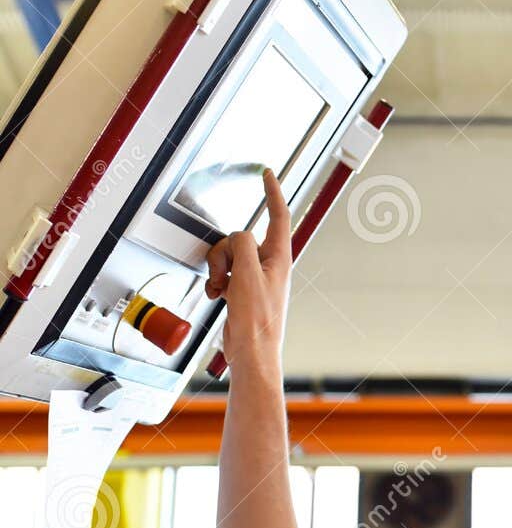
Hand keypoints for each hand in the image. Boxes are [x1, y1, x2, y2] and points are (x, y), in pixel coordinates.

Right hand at [204, 168, 291, 370]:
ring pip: (228, 255)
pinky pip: (224, 272)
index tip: (268, 174)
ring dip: (217, 269)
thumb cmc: (256, 321)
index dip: (273, 192)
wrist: (251, 353)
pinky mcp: (242, 290)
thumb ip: (241, 245)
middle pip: (240, 237)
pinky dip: (216, 281)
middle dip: (223, 252)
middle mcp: (269, 266)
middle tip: (224, 275)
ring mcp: (254, 278)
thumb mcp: (247, 273)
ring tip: (220, 289)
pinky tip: (216, 295)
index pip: (278, 215)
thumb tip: (237, 238)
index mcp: (279, 258)